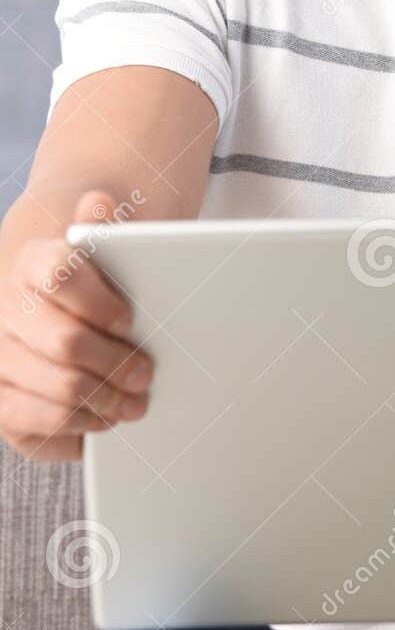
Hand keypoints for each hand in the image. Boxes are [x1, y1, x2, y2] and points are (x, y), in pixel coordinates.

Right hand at [0, 190, 153, 461]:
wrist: (55, 307)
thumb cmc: (92, 284)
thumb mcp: (102, 252)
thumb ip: (104, 228)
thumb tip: (99, 202)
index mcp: (31, 265)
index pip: (62, 277)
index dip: (102, 304)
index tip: (131, 321)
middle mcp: (4, 312)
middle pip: (66, 343)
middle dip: (115, 363)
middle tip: (146, 375)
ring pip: (56, 389)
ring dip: (105, 400)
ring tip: (135, 403)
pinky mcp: (0, 404)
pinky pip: (39, 426)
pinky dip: (80, 427)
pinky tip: (104, 420)